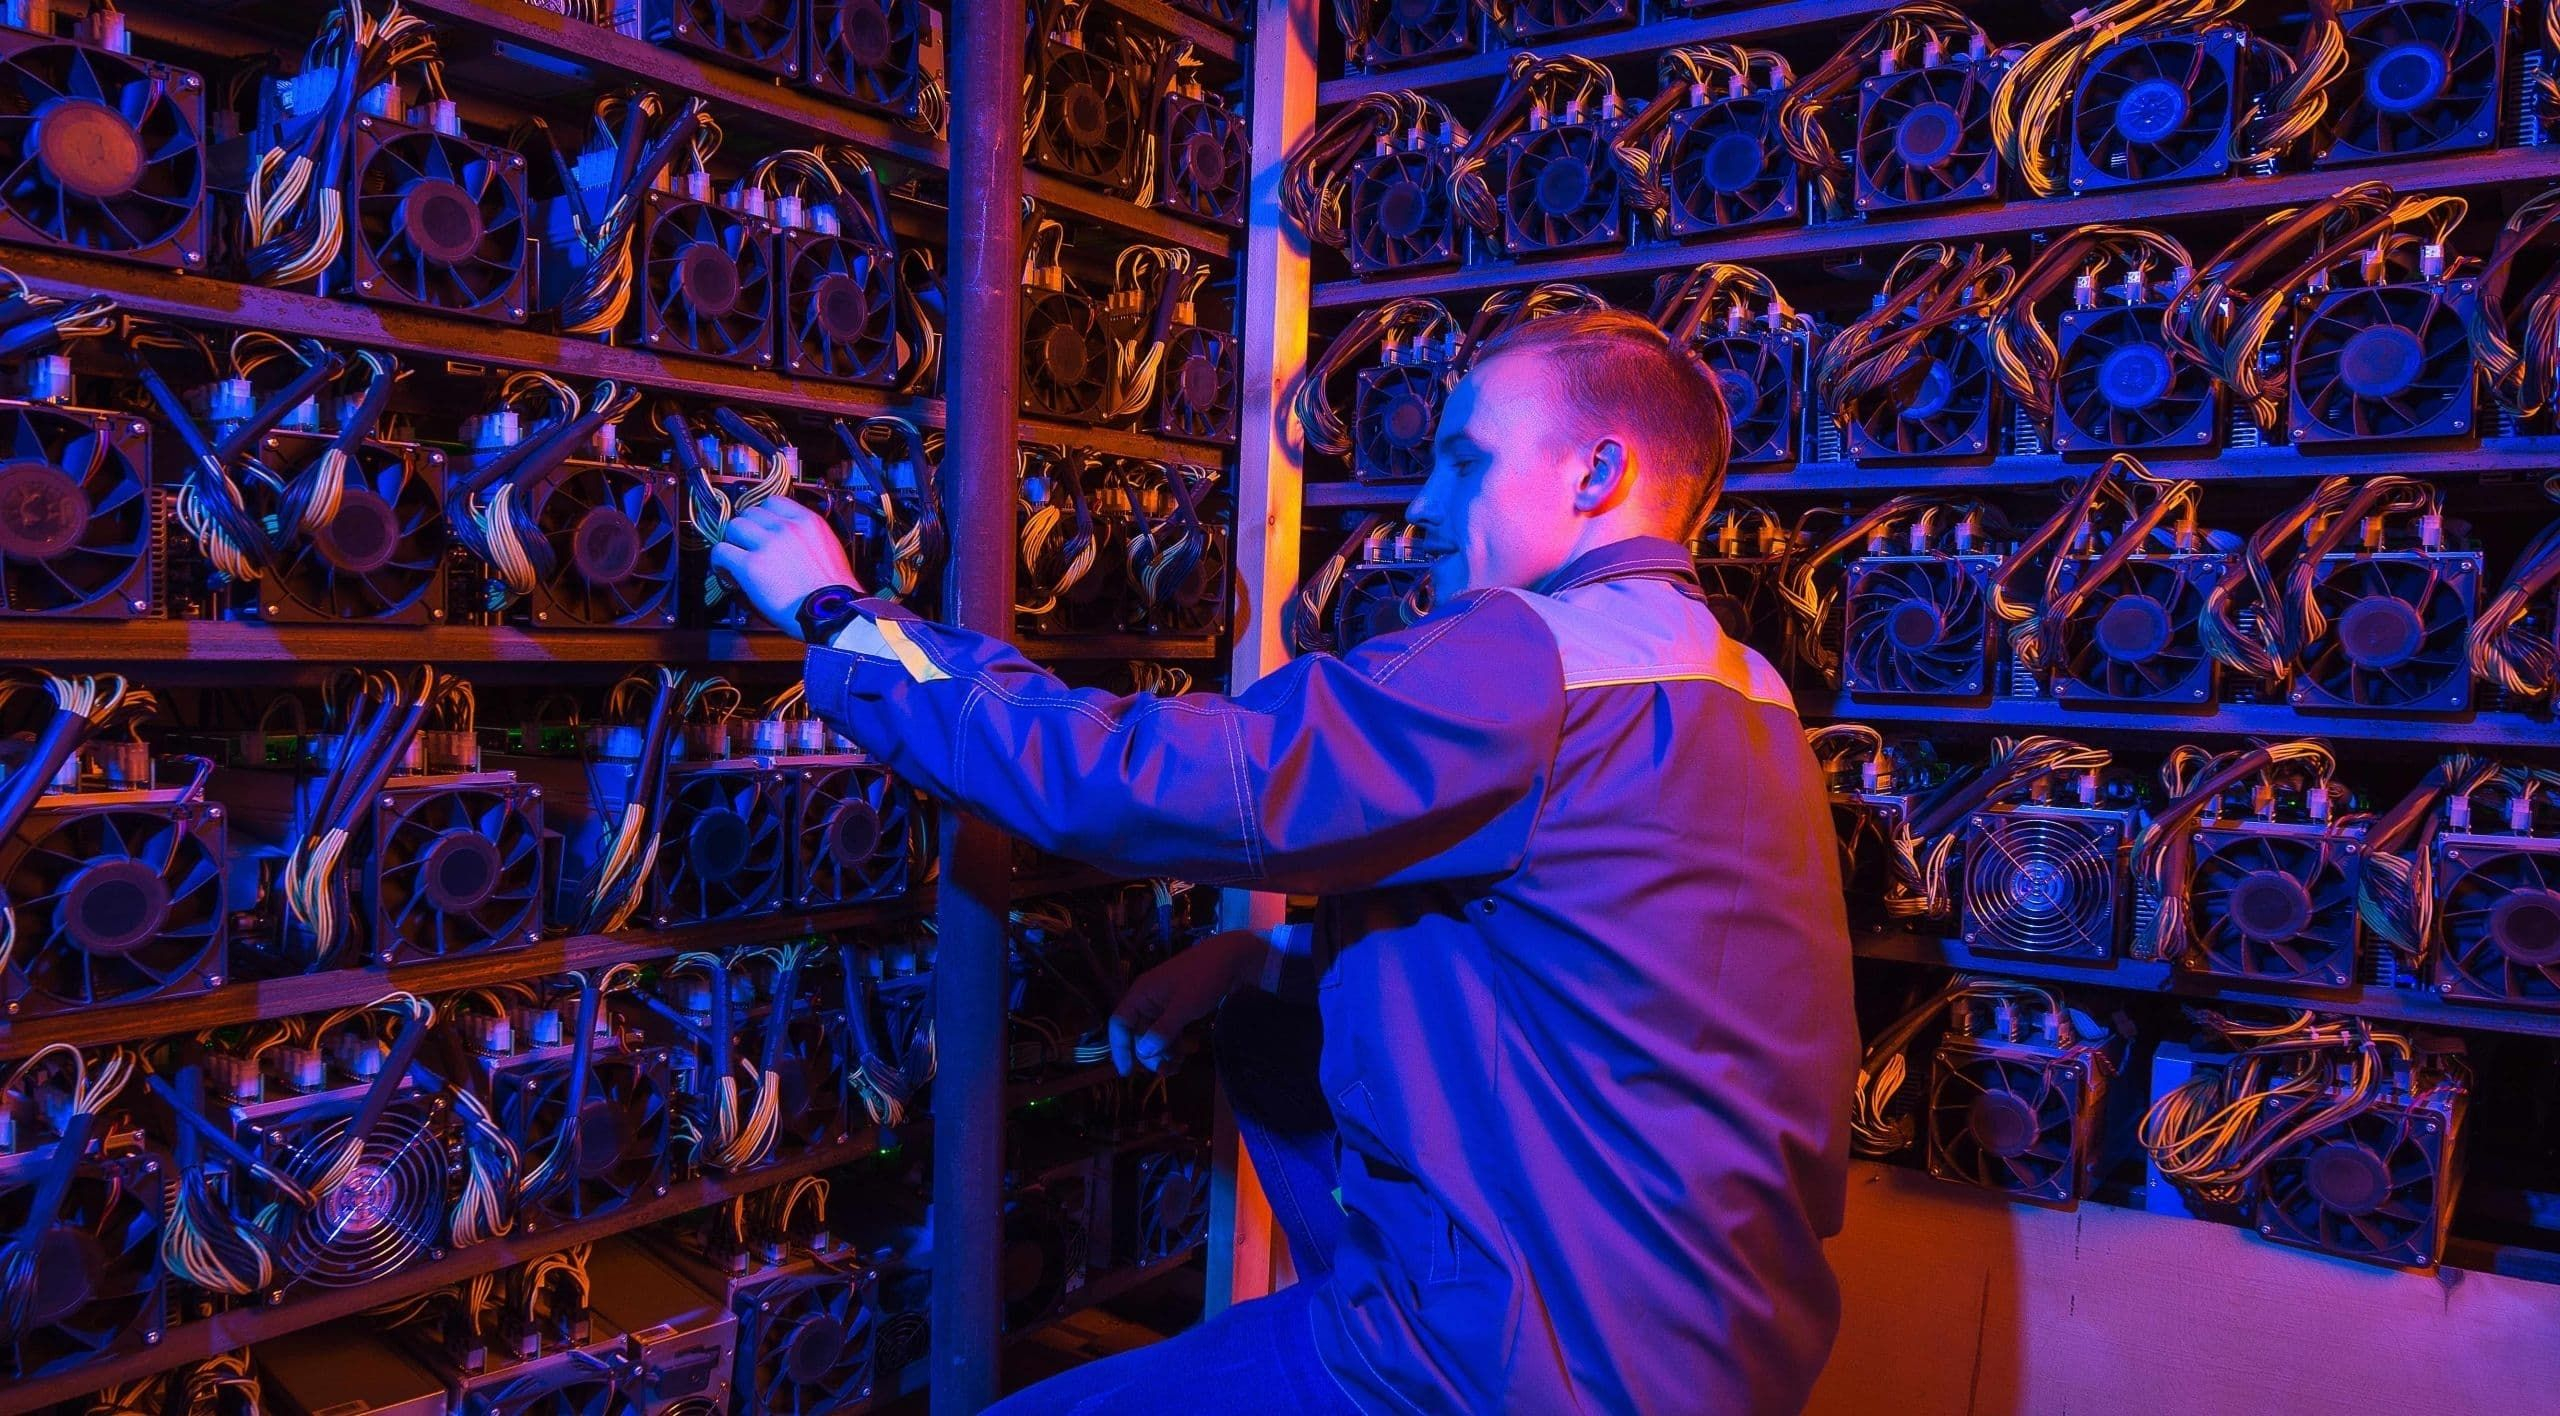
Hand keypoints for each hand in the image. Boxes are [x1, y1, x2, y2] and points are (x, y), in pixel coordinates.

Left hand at [707, 498, 862, 636]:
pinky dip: (719, 561)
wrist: (830, 612)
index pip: (773, 502)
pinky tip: (725, 571)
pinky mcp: (750, 565)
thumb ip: (808, 537)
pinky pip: (722, 551)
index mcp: (808, 521)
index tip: (761, 527)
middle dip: (748, 529)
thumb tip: (790, 542)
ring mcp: (766, 544)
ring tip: (735, 557)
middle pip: (751, 513)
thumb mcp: (829, 549)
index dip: (763, 516)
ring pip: (734, 527)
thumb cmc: (833, 591)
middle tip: (747, 545)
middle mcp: (786, 527)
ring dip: (733, 541)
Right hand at [1109, 928, 1268, 1074]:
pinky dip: (1176, 1044)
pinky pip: (1170, 1032)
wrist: (1234, 958)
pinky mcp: (1179, 1009)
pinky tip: (1190, 1050)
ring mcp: (1164, 1005)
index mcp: (1141, 993)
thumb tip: (1142, 1052)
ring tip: (1183, 1061)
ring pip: (1156, 1036)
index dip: (1120, 1049)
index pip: (1119, 1024)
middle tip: (1168, 1068)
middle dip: (1151, 1054)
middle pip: (1139, 1035)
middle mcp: (1148, 1000)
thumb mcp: (1184, 1007)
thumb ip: (1162, 1031)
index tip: (1128, 1072)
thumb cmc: (1205, 977)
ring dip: (1166, 1052)